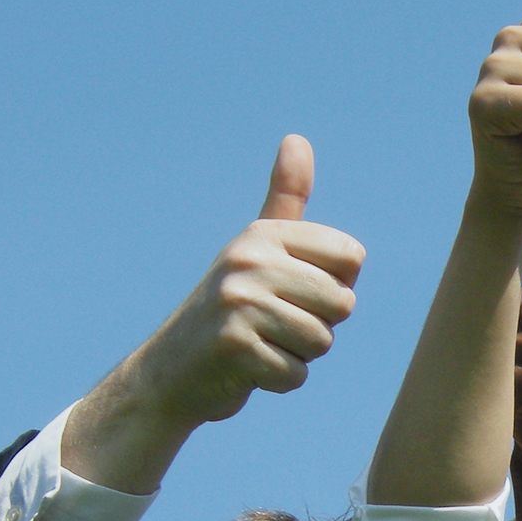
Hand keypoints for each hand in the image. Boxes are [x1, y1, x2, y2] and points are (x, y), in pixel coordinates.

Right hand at [131, 136, 363, 428]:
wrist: (170, 372)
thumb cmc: (232, 310)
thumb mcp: (258, 249)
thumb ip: (284, 200)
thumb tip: (296, 139)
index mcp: (263, 235)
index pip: (351, 258)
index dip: (334, 286)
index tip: (293, 291)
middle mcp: (248, 260)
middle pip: (343, 303)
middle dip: (318, 326)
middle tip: (273, 326)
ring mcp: (238, 302)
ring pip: (322, 341)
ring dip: (298, 355)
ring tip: (260, 344)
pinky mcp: (233, 348)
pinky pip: (296, 374)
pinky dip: (279, 381)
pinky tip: (247, 369)